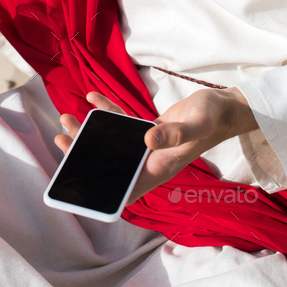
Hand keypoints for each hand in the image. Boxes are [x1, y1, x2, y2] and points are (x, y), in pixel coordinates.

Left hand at [55, 88, 256, 205]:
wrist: (225, 108)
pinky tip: (92, 97)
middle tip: (62, 137)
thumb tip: (147, 140)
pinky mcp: (149, 130)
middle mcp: (151, 161)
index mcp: (161, 168)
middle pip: (111, 163)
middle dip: (85, 152)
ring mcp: (149, 146)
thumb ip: (174, 133)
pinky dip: (108, 112)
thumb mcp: (196, 124)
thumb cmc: (213, 118)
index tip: (77, 182)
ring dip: (90, 132)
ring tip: (67, 118)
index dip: (102, 190)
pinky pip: (123, 123)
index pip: (126, 187)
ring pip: (112, 143)